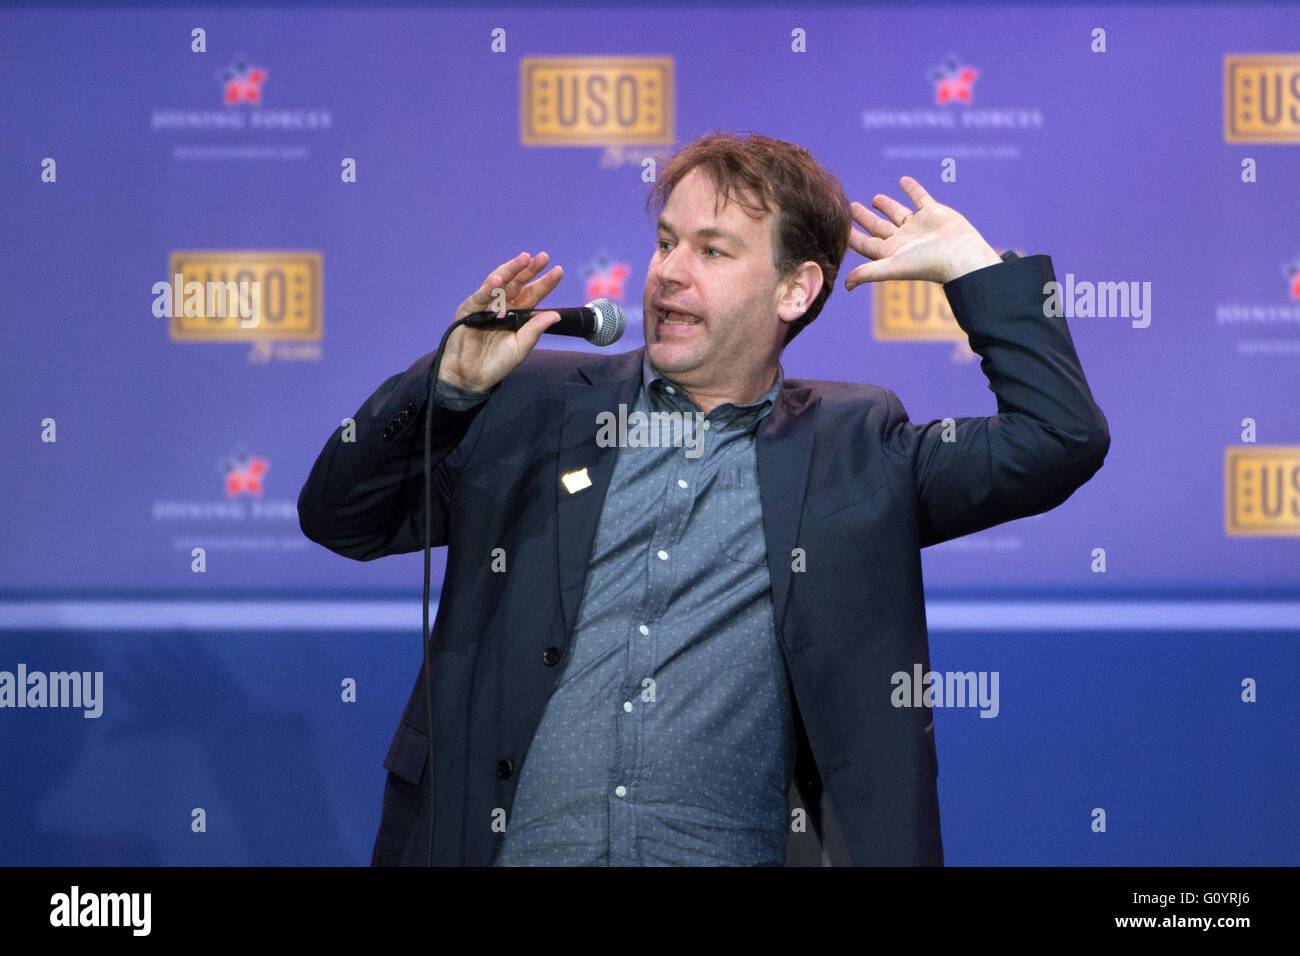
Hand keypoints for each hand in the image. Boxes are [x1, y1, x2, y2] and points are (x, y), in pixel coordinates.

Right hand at [439, 251, 563, 392]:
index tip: (558, 271)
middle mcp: (503, 305)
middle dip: (530, 269)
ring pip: (499, 282)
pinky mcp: (469, 310)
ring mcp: (486, 305)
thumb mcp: (521, 346)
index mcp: (517, 313)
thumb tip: (556, 315)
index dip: (545, 283)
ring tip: (524, 259)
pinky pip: (480, 296)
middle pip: (518, 283)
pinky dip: (488, 288)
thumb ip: (535, 330)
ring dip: (511, 270)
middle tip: (543, 257)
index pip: (533, 294)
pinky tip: (499, 279)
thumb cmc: (497, 362)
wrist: (473, 376)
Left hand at [843, 177, 1000, 287]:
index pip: (866, 243)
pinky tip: (903, 180)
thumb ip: (868, 272)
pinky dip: (912, 189)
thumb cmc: (926, 264)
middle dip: (865, 218)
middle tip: (851, 207)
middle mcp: (903, 239)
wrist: (960, 255)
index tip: (840, 226)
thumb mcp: (893, 266)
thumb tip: (845, 286)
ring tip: (875, 198)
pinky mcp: (933, 213)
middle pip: (878, 227)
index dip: (853, 236)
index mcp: (891, 252)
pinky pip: (920, 197)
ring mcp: (918, 226)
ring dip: (886, 205)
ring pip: (898, 213)